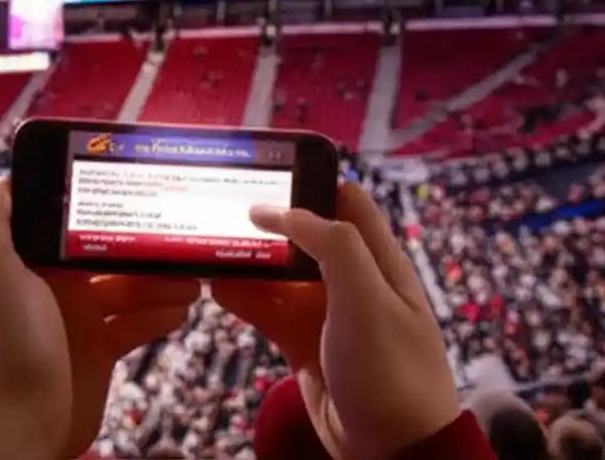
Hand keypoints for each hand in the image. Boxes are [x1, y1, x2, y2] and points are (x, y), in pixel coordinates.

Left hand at [0, 177, 199, 458]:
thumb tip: (14, 172)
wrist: (22, 416)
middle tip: (182, 239)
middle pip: (110, 251)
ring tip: (192, 279)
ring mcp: (80, 317)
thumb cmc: (9, 338)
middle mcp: (54, 283)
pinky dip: (159, 314)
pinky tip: (180, 310)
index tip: (140, 190)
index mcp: (31, 258)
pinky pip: (137, 322)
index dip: (105, 206)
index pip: (74, 220)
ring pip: (129, 286)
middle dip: (145, 245)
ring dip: (161, 280)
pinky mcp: (100, 348)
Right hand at [210, 182, 459, 459]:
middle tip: (225, 208)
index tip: (270, 171)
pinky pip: (268, 311)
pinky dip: (243, 298)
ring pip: (279, 275)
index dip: (312, 183)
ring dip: (249, 262)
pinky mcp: (303, 344)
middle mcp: (353, 282)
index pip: (347, 203)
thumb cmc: (390, 369)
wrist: (393, 450)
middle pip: (305, 237)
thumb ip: (333, 245)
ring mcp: (326, 315)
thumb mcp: (366, 298)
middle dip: (269, 224)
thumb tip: (286, 211)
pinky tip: (217, 287)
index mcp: (379, 262)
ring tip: (211, 247)